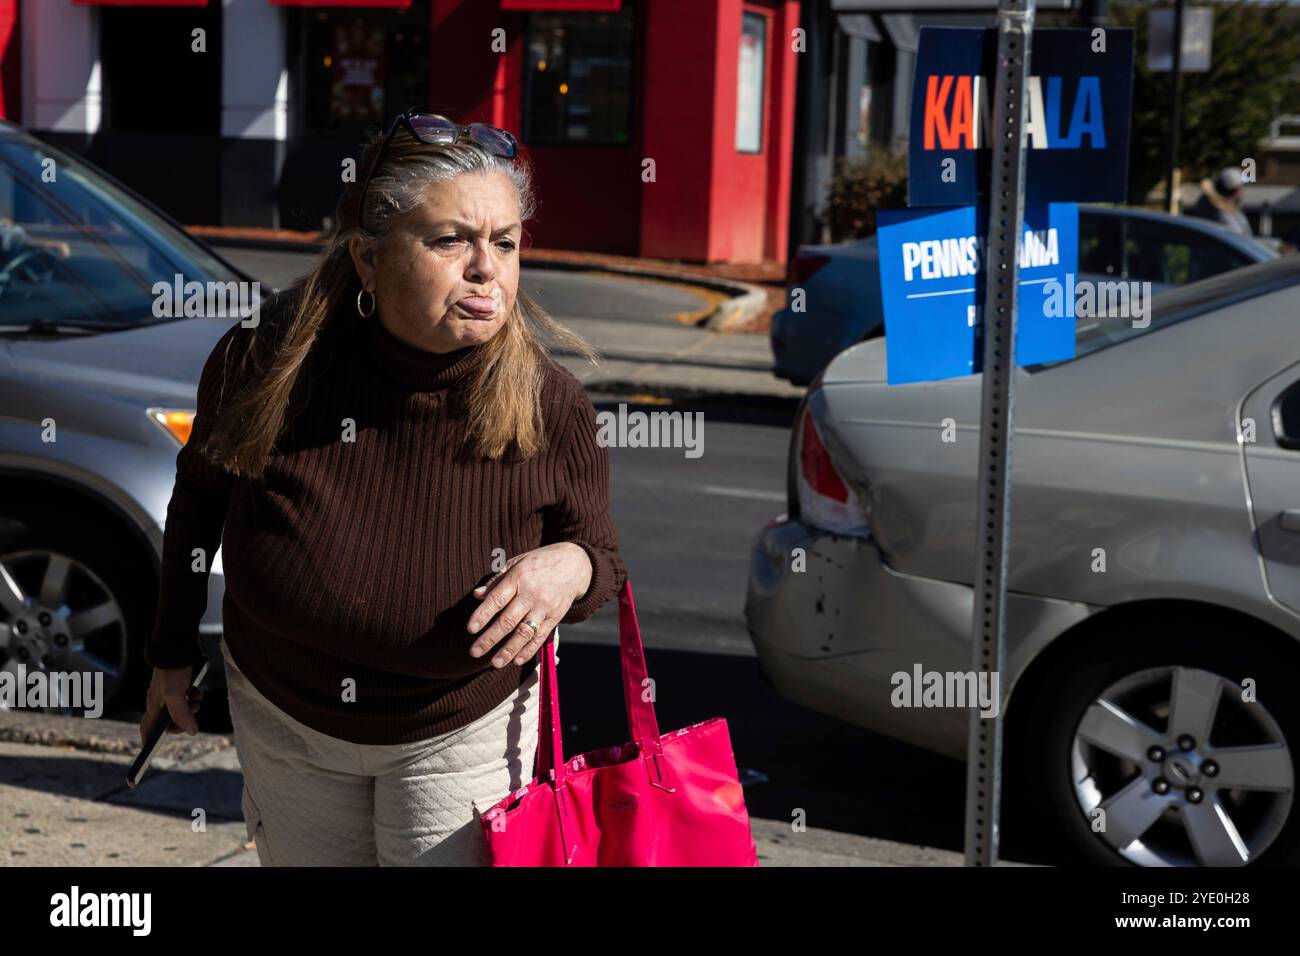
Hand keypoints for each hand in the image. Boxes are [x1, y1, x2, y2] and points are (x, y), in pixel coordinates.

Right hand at [140, 666, 203, 745]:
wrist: (179, 647)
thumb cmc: (172, 670)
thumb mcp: (176, 694)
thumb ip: (182, 714)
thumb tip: (192, 732)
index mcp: (153, 705)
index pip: (147, 728)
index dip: (147, 740)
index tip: (149, 751)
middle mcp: (160, 700)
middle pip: (169, 721)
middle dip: (182, 721)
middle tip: (191, 717)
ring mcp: (171, 692)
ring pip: (181, 708)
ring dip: (191, 708)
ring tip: (196, 701)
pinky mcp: (181, 684)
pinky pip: (189, 697)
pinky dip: (194, 697)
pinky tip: (198, 691)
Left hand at [467, 543, 592, 666]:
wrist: (575, 564)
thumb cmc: (539, 562)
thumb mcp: (517, 562)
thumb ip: (497, 580)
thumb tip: (477, 595)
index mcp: (518, 578)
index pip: (497, 599)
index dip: (483, 614)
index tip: (470, 629)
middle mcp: (531, 594)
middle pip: (508, 620)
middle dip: (490, 638)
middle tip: (474, 652)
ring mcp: (545, 607)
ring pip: (524, 632)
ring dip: (508, 650)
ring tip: (495, 664)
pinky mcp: (556, 617)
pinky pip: (540, 636)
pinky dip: (529, 650)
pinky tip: (516, 660)